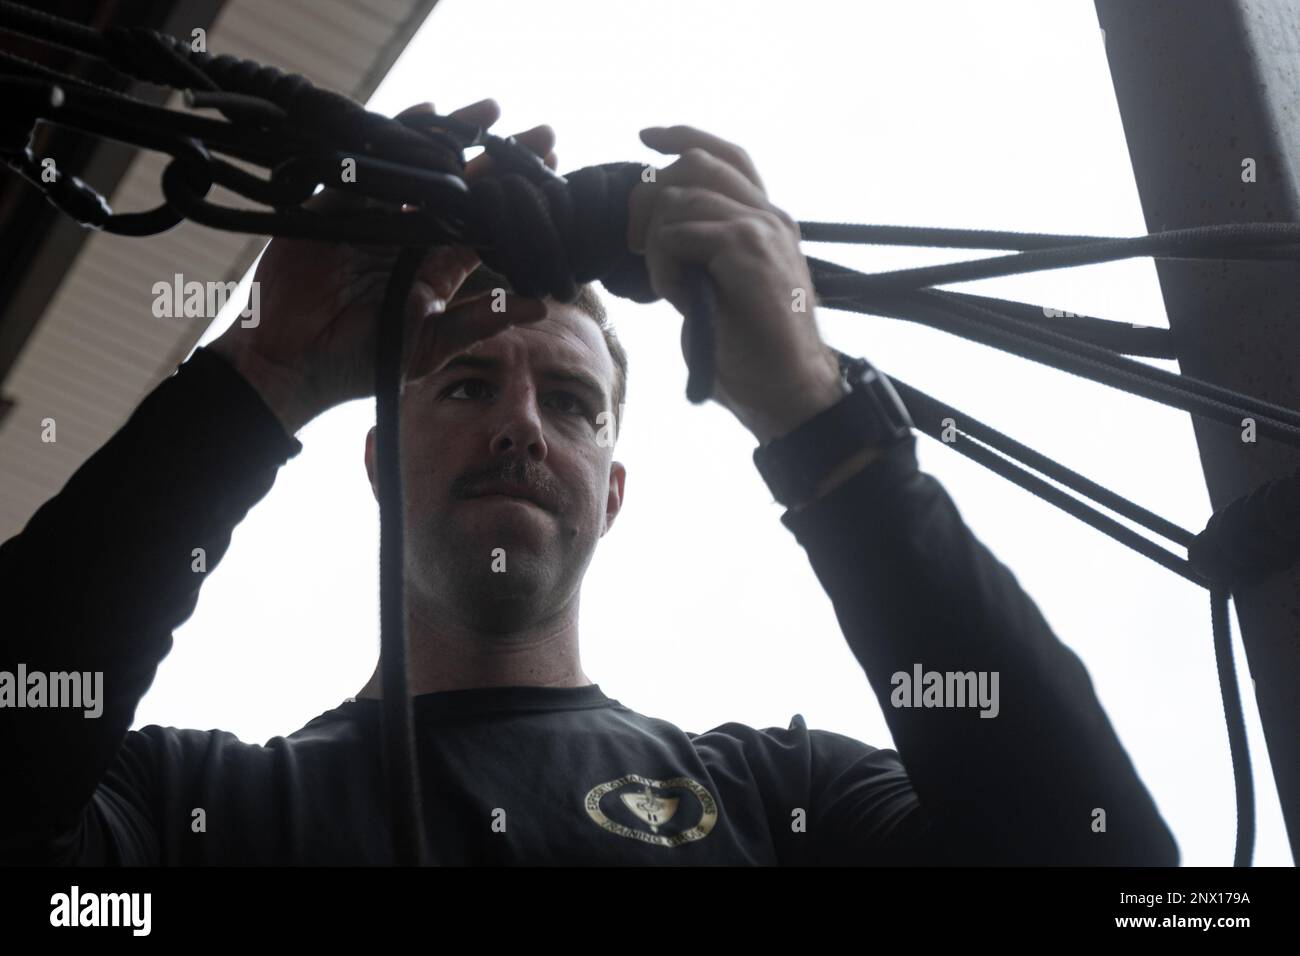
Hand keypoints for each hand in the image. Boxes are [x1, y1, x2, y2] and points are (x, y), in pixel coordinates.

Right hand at [208, 99, 558, 432]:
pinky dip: (393, 137)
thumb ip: (480, 321)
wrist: (292, 359)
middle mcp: (409, 238)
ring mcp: (373, 218)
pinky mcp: (335, 204)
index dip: (514, 202)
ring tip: (492, 109)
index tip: (551, 175)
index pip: (485, 227)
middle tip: (541, 133)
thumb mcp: (429, 344)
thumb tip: (541, 307)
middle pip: (461, 190)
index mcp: (436, 269)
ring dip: (454, 137)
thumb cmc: (363, 360)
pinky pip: (368, 163)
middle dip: (498, 159)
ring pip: (420, 169)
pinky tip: (425, 110)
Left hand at [626, 125, 845, 443]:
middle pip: (696, 163)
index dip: (683, 137)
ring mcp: (761, 228)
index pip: (725, 156)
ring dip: (657, 246)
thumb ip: (700, 252)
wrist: (789, 390)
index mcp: (767, 221)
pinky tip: (678, 299)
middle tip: (638, 245)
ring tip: (672, 290)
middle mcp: (769, 215)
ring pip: (679, 198)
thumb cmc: (752, 353)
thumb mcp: (717, 289)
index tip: (646, 137)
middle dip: (651, 197)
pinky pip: (678, 234)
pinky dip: (664, 267)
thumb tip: (658, 231)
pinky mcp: (747, 249)